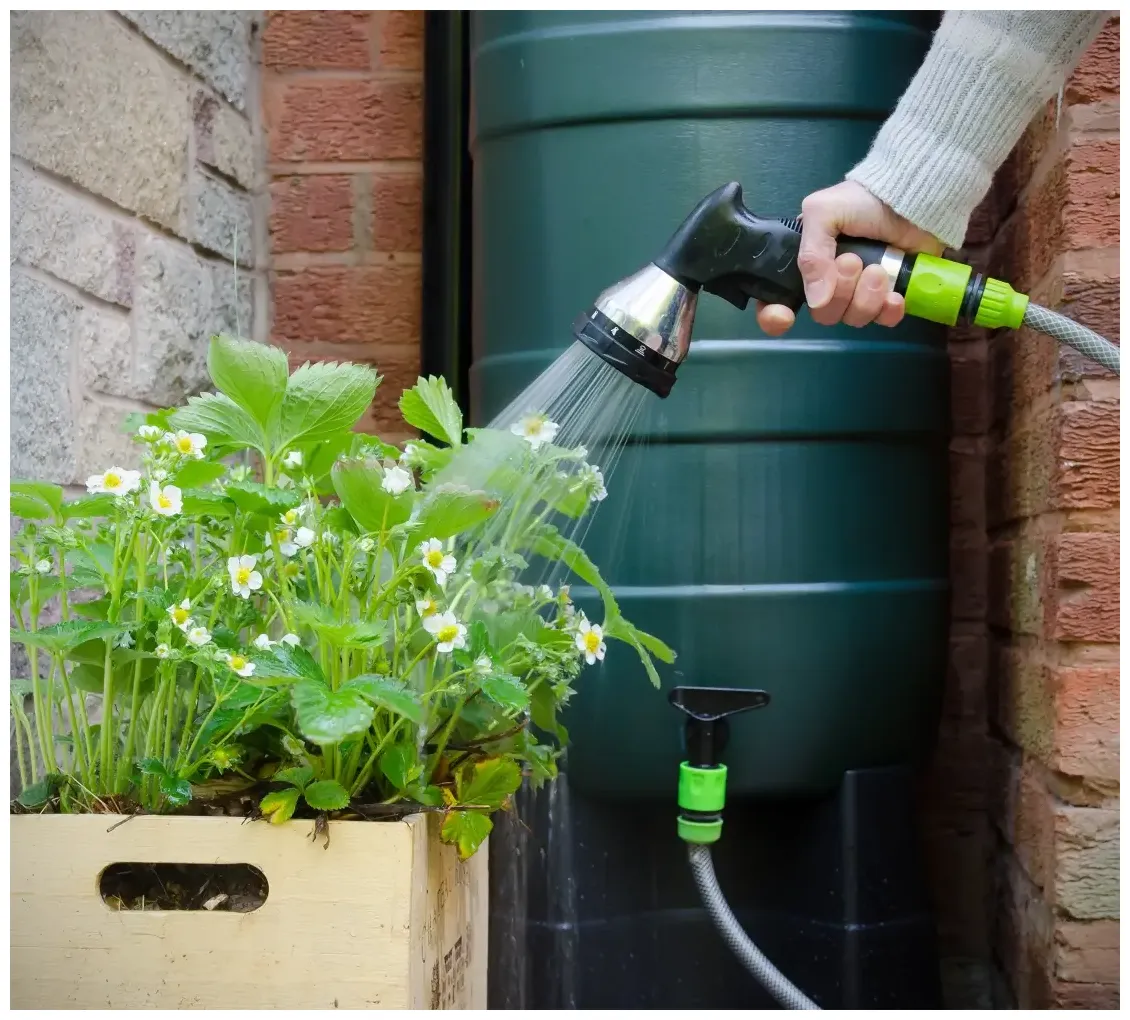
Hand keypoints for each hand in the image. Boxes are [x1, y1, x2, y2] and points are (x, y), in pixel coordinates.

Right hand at [756, 181, 944, 336]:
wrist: (911, 198)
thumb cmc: (862, 201)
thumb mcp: (823, 213)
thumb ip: (811, 255)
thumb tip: (816, 300)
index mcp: (807, 264)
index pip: (782, 301)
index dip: (778, 314)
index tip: (791, 311)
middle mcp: (829, 283)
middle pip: (824, 313)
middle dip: (841, 291)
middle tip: (855, 261)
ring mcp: (859, 292)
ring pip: (853, 318)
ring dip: (866, 296)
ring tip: (879, 269)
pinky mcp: (889, 297)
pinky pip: (883, 321)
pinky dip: (888, 312)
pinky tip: (894, 295)